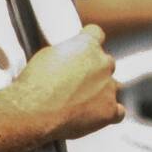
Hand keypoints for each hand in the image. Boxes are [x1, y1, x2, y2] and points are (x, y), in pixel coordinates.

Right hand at [13, 24, 124, 140]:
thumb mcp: (46, 56)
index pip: (96, 34)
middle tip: (77, 83)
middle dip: (95, 71)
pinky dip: (108, 113)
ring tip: (80, 103)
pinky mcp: (110, 110)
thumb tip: (69, 58)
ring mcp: (109, 87)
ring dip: (101, 92)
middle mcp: (103, 63)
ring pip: (113, 87)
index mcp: (87, 45)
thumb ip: (66, 53)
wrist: (33, 112)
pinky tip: (95, 116)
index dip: (90, 42)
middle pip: (106, 63)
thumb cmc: (34, 85)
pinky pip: (118, 111)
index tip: (85, 48)